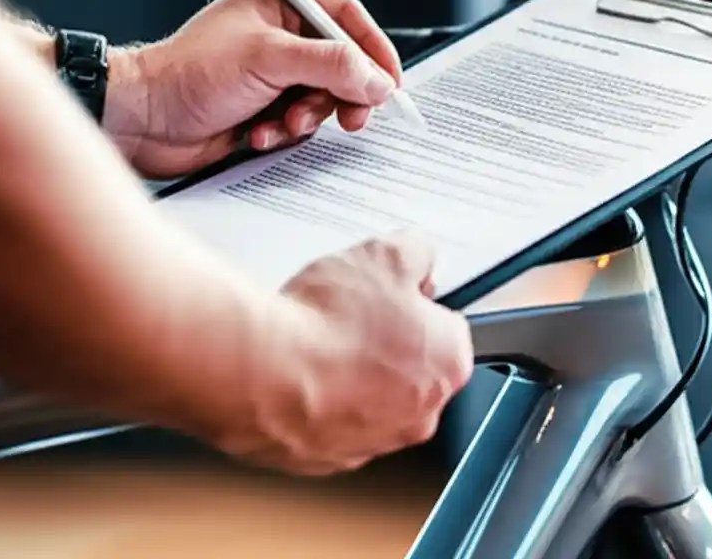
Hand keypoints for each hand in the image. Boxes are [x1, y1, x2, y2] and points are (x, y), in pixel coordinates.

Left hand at [104, 0, 402, 176]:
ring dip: (307, 118)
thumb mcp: (269, 59)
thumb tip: (377, 80)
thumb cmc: (189, 76)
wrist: (143, 120)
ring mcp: (271, 74)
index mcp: (278, 5)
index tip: (389, 81)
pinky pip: (298, 123)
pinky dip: (284, 133)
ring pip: (322, 98)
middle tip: (349, 117)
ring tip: (281, 123)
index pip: (345, 16)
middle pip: (341, 62)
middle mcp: (278, 37)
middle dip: (343, 93)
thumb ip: (331, 65)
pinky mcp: (262, 108)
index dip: (373, 47)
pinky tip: (258, 133)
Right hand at [203, 232, 472, 475]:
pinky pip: (327, 422)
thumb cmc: (327, 325)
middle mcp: (420, 415)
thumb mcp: (386, 255)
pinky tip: (295, 371)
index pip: (446, 326)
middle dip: (384, 343)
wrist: (262, 373)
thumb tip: (417, 255)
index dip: (414, 303)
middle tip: (350, 315)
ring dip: (350, 374)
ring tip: (316, 342)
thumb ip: (416, 253)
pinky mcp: (325, 459)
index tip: (390, 293)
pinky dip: (314, 400)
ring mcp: (372, 443)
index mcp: (449, 365)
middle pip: (410, 368)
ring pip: (368, 399)